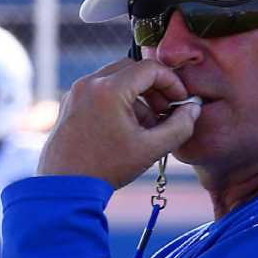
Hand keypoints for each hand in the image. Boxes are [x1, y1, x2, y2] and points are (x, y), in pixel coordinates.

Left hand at [37, 58, 202, 188]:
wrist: (64, 188)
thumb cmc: (105, 169)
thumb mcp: (151, 149)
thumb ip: (179, 126)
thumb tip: (193, 109)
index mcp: (108, 89)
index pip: (150, 69)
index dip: (172, 83)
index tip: (181, 101)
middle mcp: (89, 84)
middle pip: (132, 69)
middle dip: (154, 87)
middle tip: (166, 110)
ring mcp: (75, 93)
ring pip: (116, 79)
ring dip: (137, 96)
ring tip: (148, 126)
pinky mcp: (69, 104)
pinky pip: (99, 91)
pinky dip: (118, 101)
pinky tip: (127, 129)